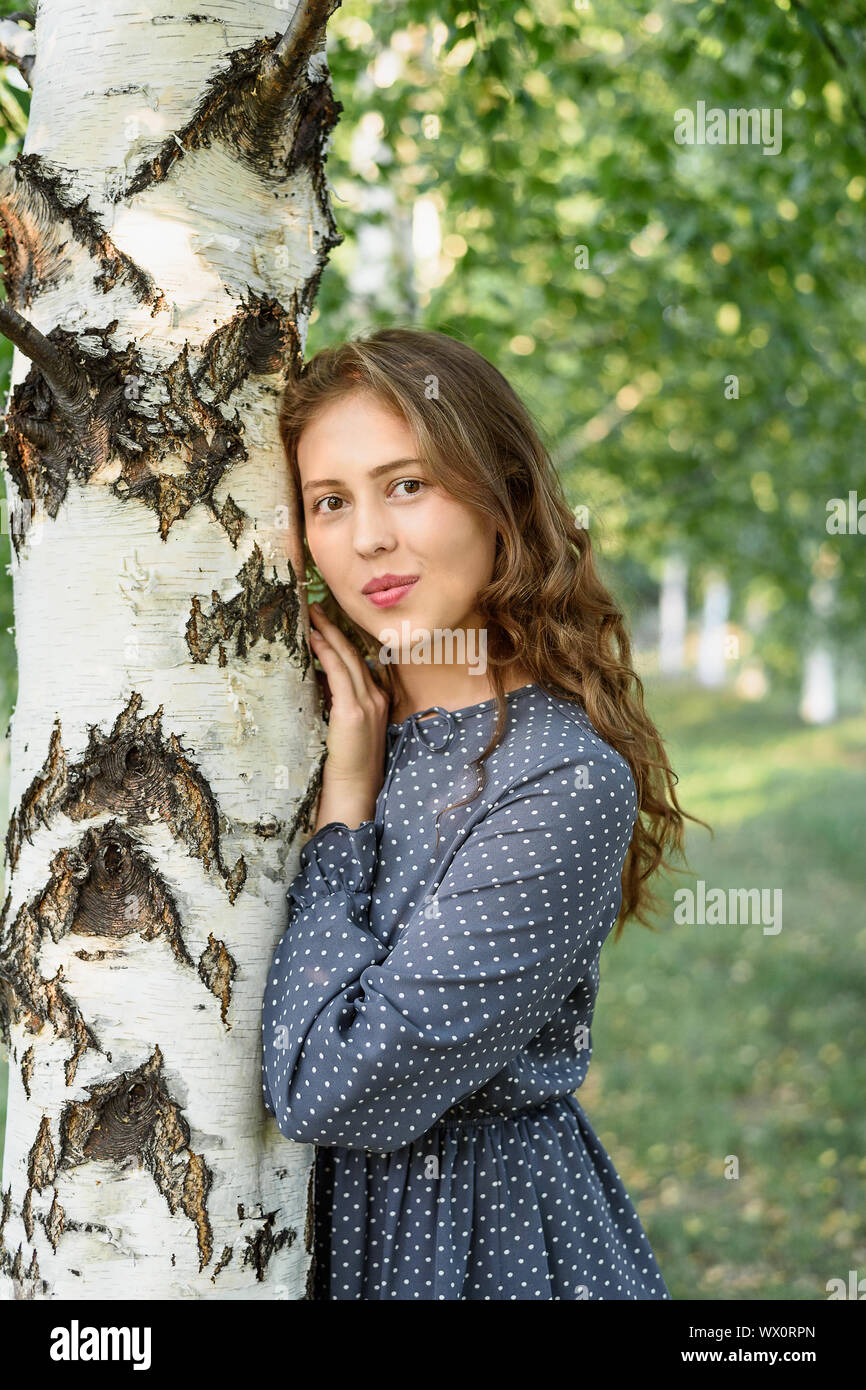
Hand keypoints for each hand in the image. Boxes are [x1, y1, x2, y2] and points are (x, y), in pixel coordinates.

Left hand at [308, 602, 389, 830]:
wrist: (354, 789)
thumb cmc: (345, 762)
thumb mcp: (343, 726)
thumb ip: (335, 701)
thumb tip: (317, 679)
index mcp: (377, 700)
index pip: (360, 661)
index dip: (343, 640)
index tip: (326, 622)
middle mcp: (377, 696)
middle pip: (354, 653)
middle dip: (335, 627)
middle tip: (316, 606)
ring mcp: (368, 702)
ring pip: (347, 657)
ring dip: (328, 632)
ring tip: (312, 613)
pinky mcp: (353, 711)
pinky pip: (339, 672)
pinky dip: (327, 651)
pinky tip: (314, 637)